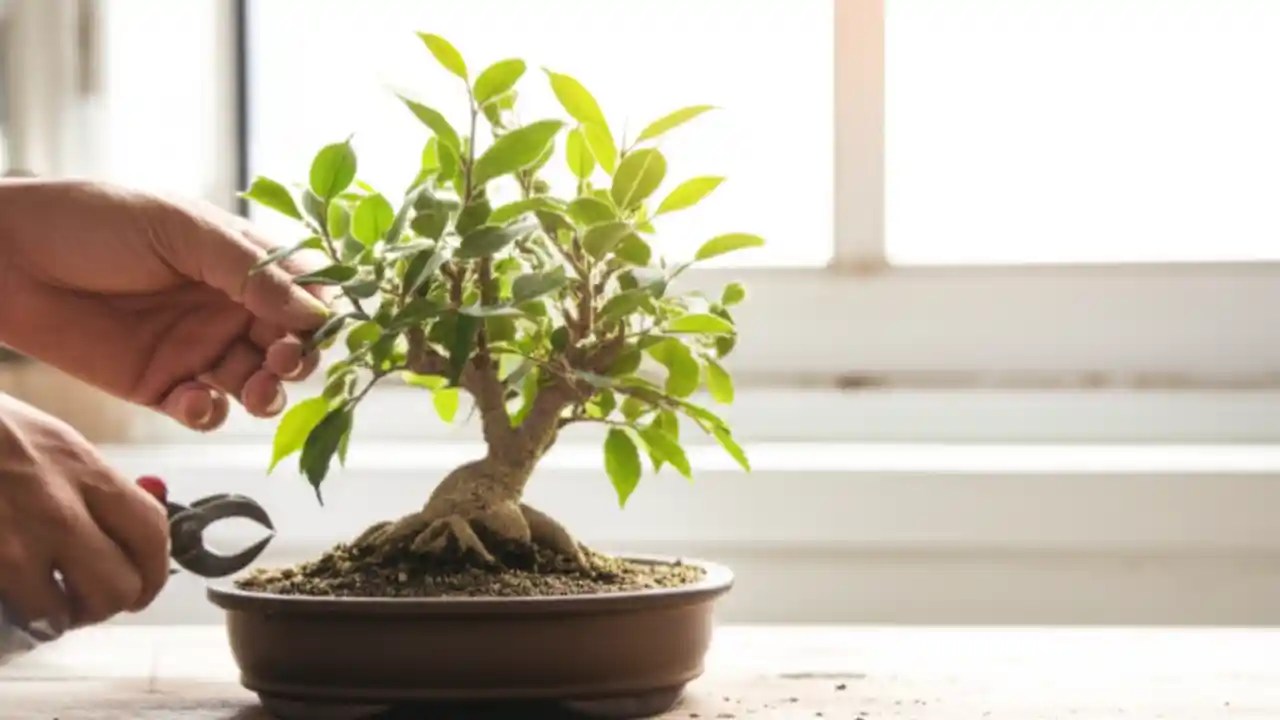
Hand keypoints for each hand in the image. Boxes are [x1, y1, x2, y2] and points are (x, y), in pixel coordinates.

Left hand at [0, 179, 330, 429]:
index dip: (320, 314)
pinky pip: (205, 411)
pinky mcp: (161, 386)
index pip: (304, 293)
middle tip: (283, 363)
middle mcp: (226, 307)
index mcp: (240, 262)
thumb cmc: (92, 223)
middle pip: (289, 344)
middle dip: (297, 359)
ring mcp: (196, 348)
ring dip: (266, 392)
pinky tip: (193, 400)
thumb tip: (318, 314)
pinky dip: (210, 413)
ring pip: (256, 383)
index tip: (317, 328)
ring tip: (254, 391)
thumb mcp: (181, 230)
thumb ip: (251, 272)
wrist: (4, 258)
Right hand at [0, 395, 168, 631]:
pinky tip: (9, 599)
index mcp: (85, 470)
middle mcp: (57, 508)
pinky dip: (15, 617)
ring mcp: (12, 543)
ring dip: (55, 617)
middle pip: (118, 586)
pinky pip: (12, 613)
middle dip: (107, 603)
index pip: (151, 532)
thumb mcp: (53, 441)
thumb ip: (91, 486)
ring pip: (59, 615)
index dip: (155, 571)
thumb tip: (124, 531)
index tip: (143, 586)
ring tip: (42, 603)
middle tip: (87, 599)